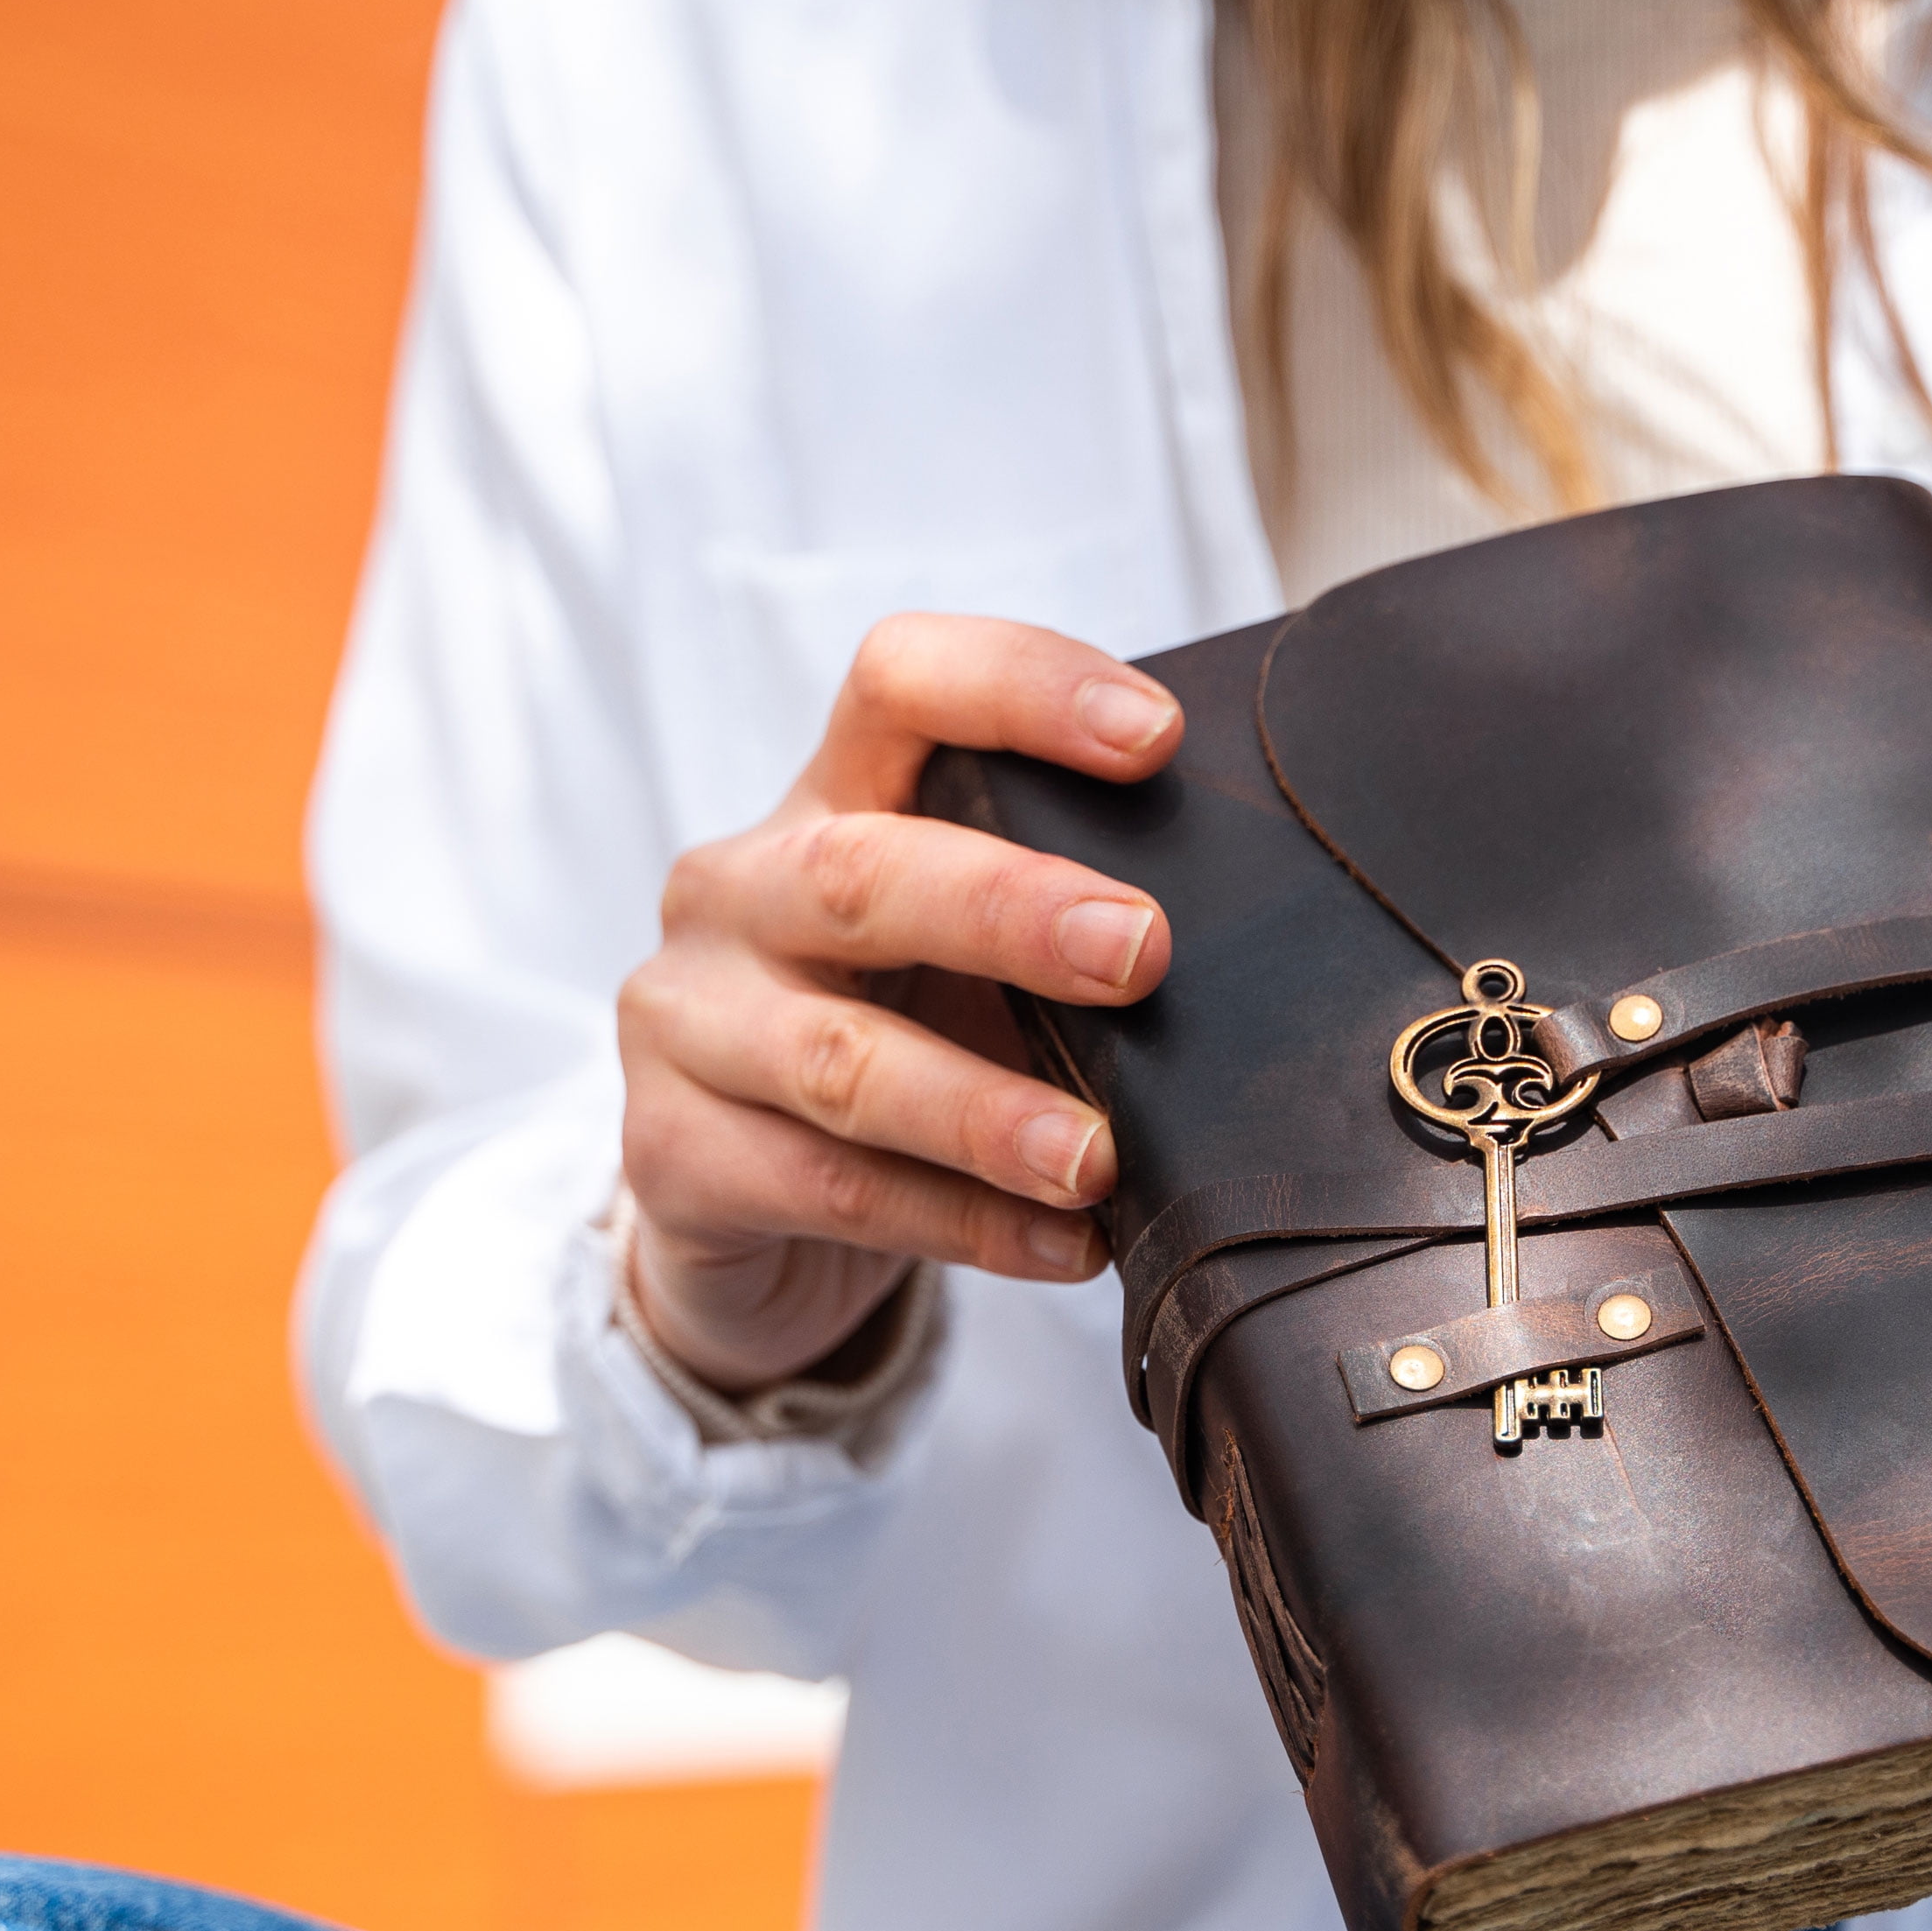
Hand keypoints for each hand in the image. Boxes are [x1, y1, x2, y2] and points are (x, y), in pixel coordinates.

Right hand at [614, 615, 1182, 1390]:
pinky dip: (965, 1224)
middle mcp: (737, 889)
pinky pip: (833, 1190)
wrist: (731, 1201)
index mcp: (828, 800)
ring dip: (987, 1113)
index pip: (900, 684)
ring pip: (843, 1061)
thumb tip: (1260, 955)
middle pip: (861, 871)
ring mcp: (686, 1021)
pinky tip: (1065, 1246)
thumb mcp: (964, 957)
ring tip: (1100, 1159)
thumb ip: (1060, 930)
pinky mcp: (671, 1153)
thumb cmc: (894, 1038)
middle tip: (1139, 952)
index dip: (1020, 689)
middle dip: (1010, 910)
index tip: (1154, 736)